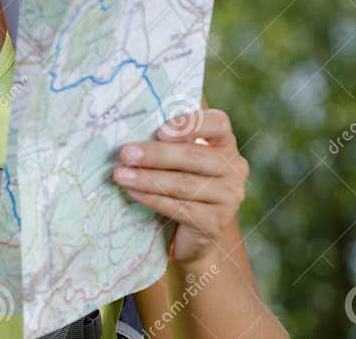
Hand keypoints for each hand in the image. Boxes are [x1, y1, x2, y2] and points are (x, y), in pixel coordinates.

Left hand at [111, 104, 248, 264]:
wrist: (193, 233)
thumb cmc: (179, 182)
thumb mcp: (177, 159)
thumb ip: (166, 142)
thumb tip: (131, 134)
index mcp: (224, 143)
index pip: (217, 123)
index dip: (189, 125)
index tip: (159, 131)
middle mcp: (234, 168)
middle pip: (194, 156)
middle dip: (155, 154)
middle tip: (126, 154)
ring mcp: (229, 196)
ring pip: (184, 184)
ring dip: (148, 178)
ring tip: (121, 174)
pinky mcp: (216, 222)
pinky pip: (180, 208)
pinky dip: (152, 199)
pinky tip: (133, 192)